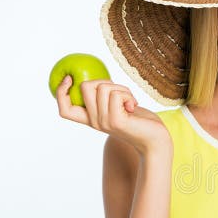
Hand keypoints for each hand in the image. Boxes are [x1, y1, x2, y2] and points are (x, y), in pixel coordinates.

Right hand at [55, 75, 169, 154]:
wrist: (156, 140)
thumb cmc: (139, 120)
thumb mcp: (117, 106)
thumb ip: (105, 97)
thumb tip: (96, 79)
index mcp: (91, 119)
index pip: (64, 109)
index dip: (61, 92)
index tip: (69, 78)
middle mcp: (94, 122)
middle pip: (85, 87)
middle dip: (105, 81)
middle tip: (121, 94)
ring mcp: (104, 122)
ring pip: (103, 87)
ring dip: (121, 88)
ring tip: (130, 101)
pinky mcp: (116, 121)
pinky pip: (116, 94)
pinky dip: (128, 95)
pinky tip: (134, 106)